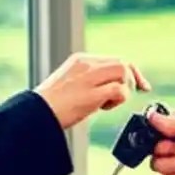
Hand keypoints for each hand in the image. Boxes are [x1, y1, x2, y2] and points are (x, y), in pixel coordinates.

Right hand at [34, 53, 150, 128]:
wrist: (33, 114)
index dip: (130, 72)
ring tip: (108, 103)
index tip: (140, 85)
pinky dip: (118, 100)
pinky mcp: (90, 93)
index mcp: (80, 60)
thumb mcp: (70, 84)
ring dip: (123, 89)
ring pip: (122, 72)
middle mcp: (85, 64)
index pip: (114, 59)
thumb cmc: (49, 106)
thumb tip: (110, 88)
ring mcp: (88, 77)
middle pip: (122, 62)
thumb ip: (89, 80)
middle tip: (132, 94)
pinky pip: (119, 90)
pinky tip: (103, 108)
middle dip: (133, 79)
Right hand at [144, 108, 174, 174]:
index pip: (150, 130)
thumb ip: (174, 122)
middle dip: (164, 151)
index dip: (153, 136)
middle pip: (150, 150)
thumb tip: (151, 116)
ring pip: (156, 166)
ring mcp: (174, 162)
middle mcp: (170, 144)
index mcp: (172, 128)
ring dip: (172, 165)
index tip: (166, 137)